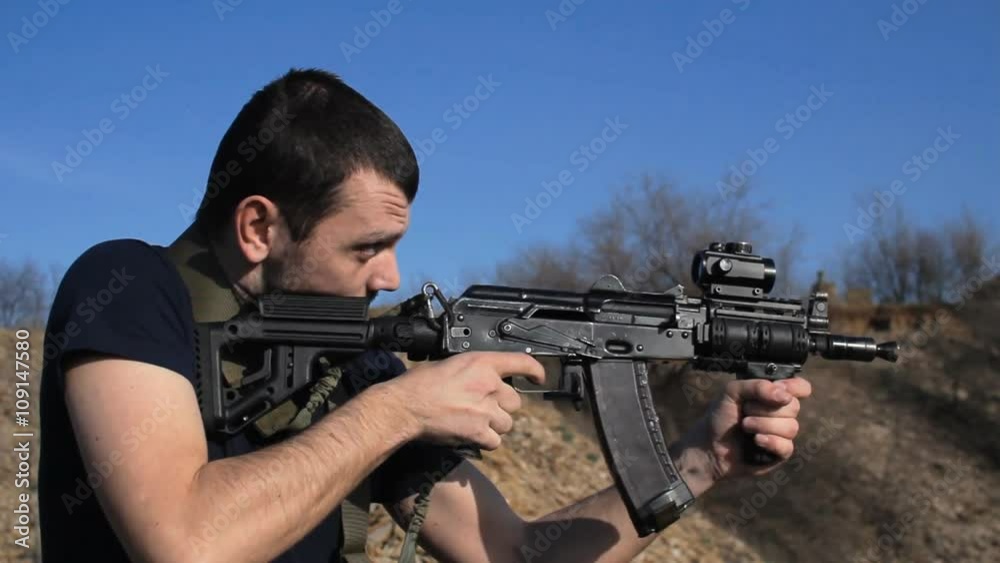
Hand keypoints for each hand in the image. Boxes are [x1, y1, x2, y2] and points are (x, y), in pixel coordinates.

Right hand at [384, 352, 545, 450]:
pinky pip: (495, 441)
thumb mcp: (449, 364)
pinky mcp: (479, 432)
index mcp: (481, 363)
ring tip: (472, 422)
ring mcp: (486, 410)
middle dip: (501, 407)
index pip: (521, 363)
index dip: (535, 371)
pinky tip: (469, 435)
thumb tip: (482, 381)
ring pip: (507, 424)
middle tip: (481, 408)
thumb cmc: (419, 384)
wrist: (404, 406)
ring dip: (493, 425)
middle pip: (515, 402)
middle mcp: (489, 385)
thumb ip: (473, 372)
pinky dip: (485, 441)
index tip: (539, 378)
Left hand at [684, 377, 812, 482]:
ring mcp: (782, 434)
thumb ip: (756, 386)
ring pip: (791, 427)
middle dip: (765, 408)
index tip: (779, 390)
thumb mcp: (732, 392)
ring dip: (763, 425)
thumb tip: (785, 395)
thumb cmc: (720, 416)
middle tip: (745, 411)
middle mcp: (781, 413)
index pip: (800, 387)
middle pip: (794, 407)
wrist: (709, 445)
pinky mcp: (780, 453)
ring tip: (745, 426)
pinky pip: (787, 446)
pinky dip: (770, 441)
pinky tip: (755, 441)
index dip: (795, 388)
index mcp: (773, 395)